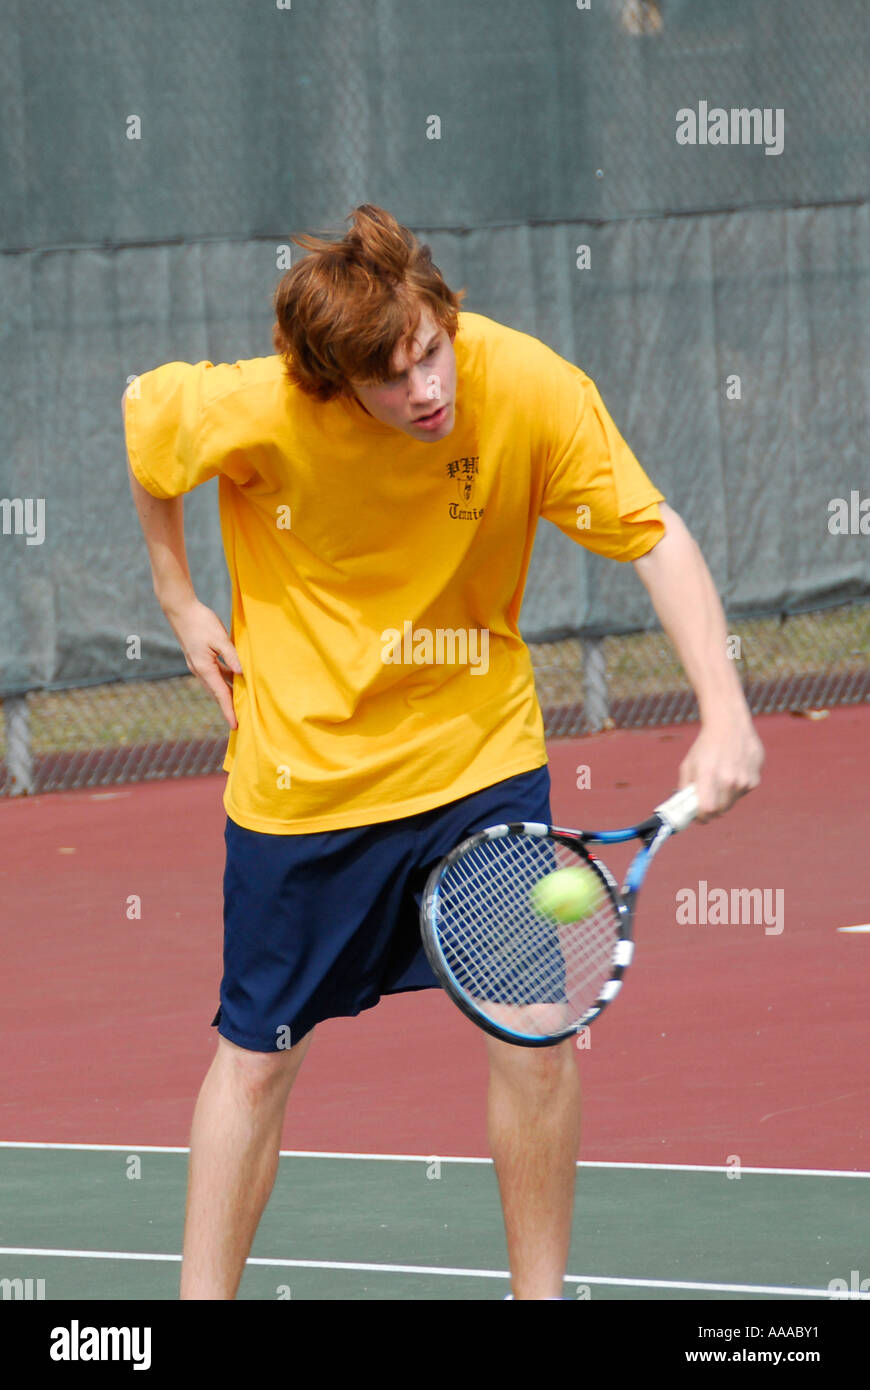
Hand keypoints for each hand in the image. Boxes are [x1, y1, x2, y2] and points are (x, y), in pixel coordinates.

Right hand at [162, 597, 242, 729]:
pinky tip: (235, 680)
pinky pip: (214, 674)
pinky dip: (224, 680)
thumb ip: (232, 655)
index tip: (235, 725)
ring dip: (227, 694)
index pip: (221, 694)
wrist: (180, 610)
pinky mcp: (198, 658)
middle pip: (217, 693)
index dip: (229, 710)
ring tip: (241, 703)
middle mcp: (199, 670)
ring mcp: (197, 665)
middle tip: (241, 720)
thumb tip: (242, 673)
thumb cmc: (201, 622)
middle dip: (228, 707)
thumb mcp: (220, 637)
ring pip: (215, 684)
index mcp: (204, 668)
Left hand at [679, 711, 763, 821]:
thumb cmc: (705, 745)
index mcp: (709, 775)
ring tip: (720, 779)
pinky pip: (743, 793)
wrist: (730, 725)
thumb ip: (685, 789)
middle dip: (712, 809)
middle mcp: (729, 779)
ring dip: (724, 798)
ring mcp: (744, 780)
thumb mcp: (688, 765)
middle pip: (720, 811)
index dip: (701, 817)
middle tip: (707, 801)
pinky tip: (733, 772)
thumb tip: (684, 809)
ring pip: (732, 802)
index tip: (698, 816)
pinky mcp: (755, 779)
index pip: (707, 810)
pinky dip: (736, 788)